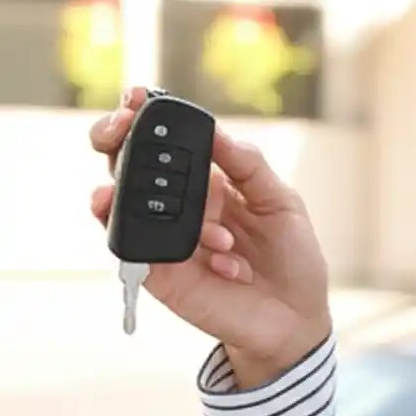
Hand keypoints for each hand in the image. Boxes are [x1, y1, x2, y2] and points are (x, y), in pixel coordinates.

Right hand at [89, 87, 332, 387]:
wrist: (295, 319)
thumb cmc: (292, 259)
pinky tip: (201, 244)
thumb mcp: (283, 204)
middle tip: (125, 126)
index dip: (145, 116)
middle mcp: (182, 206)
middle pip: (130, 163)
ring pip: (123, 200)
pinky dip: (142, 232)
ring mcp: (166, 237)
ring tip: (215, 228)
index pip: (167, 142)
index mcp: (211, 183)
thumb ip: (250, 167)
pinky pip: (128, 244)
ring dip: (144, 193)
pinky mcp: (158, 271)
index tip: (138, 97)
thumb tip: (217, 133)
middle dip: (120, 139)